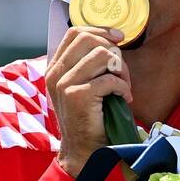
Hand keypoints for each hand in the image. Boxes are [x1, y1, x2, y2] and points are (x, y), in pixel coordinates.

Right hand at [47, 26, 132, 175]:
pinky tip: (124, 99)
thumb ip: (88, 64)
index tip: (118, 38)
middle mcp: (56, 73)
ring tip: (123, 86)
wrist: (83, 149)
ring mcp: (65, 84)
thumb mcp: (82, 86)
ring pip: (102, 55)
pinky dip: (123, 87)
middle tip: (121, 72)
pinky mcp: (78, 96)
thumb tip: (112, 40)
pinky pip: (110, 78)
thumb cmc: (89, 117)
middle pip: (88, 39)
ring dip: (121, 70)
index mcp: (55, 68)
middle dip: (113, 51)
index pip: (75, 33)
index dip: (100, 30)